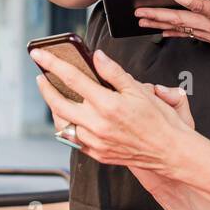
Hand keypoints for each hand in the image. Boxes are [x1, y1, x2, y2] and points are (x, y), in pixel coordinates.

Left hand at [31, 46, 193, 175]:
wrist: (169, 151)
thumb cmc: (159, 121)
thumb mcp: (139, 90)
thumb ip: (114, 72)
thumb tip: (97, 56)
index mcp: (107, 104)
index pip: (72, 78)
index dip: (52, 64)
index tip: (39, 55)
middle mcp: (97, 124)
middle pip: (59, 103)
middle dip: (46, 88)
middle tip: (42, 78)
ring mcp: (95, 141)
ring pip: (62, 124)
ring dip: (55, 108)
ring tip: (54, 97)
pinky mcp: (97, 154)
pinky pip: (73, 140)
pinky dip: (67, 127)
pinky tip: (70, 118)